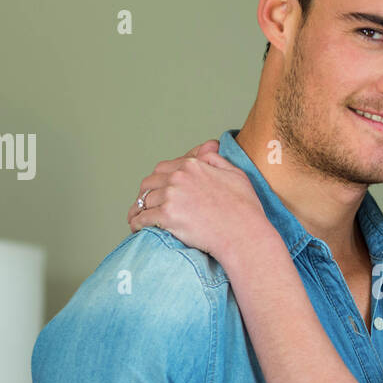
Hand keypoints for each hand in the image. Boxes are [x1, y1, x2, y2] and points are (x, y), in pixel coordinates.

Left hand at [128, 139, 272, 264]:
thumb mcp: (236, 174)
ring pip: (144, 200)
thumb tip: (207, 149)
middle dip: (145, 193)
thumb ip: (217, 160)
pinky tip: (137, 227)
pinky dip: (137, 222)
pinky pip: (142, 218)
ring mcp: (171, 196)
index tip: (157, 189)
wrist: (244, 234)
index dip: (159, 180)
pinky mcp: (167, 216)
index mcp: (193, 165)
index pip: (164, 168)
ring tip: (137, 218)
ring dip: (139, 209)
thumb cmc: (245, 208)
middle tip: (145, 204)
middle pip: (149, 183)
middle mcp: (178, 177)